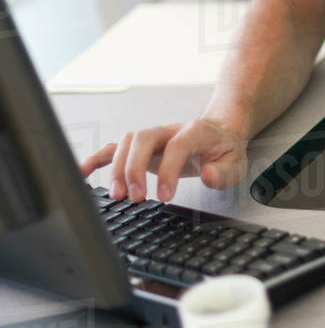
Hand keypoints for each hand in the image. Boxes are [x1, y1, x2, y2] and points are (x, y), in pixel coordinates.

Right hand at [79, 118, 248, 203]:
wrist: (219, 132)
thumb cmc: (225, 149)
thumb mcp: (236, 164)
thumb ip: (223, 172)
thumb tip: (207, 174)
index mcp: (195, 131)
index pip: (177, 146)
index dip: (169, 170)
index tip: (165, 196)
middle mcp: (169, 130)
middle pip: (143, 138)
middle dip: (135, 168)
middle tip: (135, 197)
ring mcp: (154, 137)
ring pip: (127, 142)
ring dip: (118, 168)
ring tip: (119, 196)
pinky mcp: (142, 148)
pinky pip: (114, 147)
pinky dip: (97, 158)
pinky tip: (84, 172)